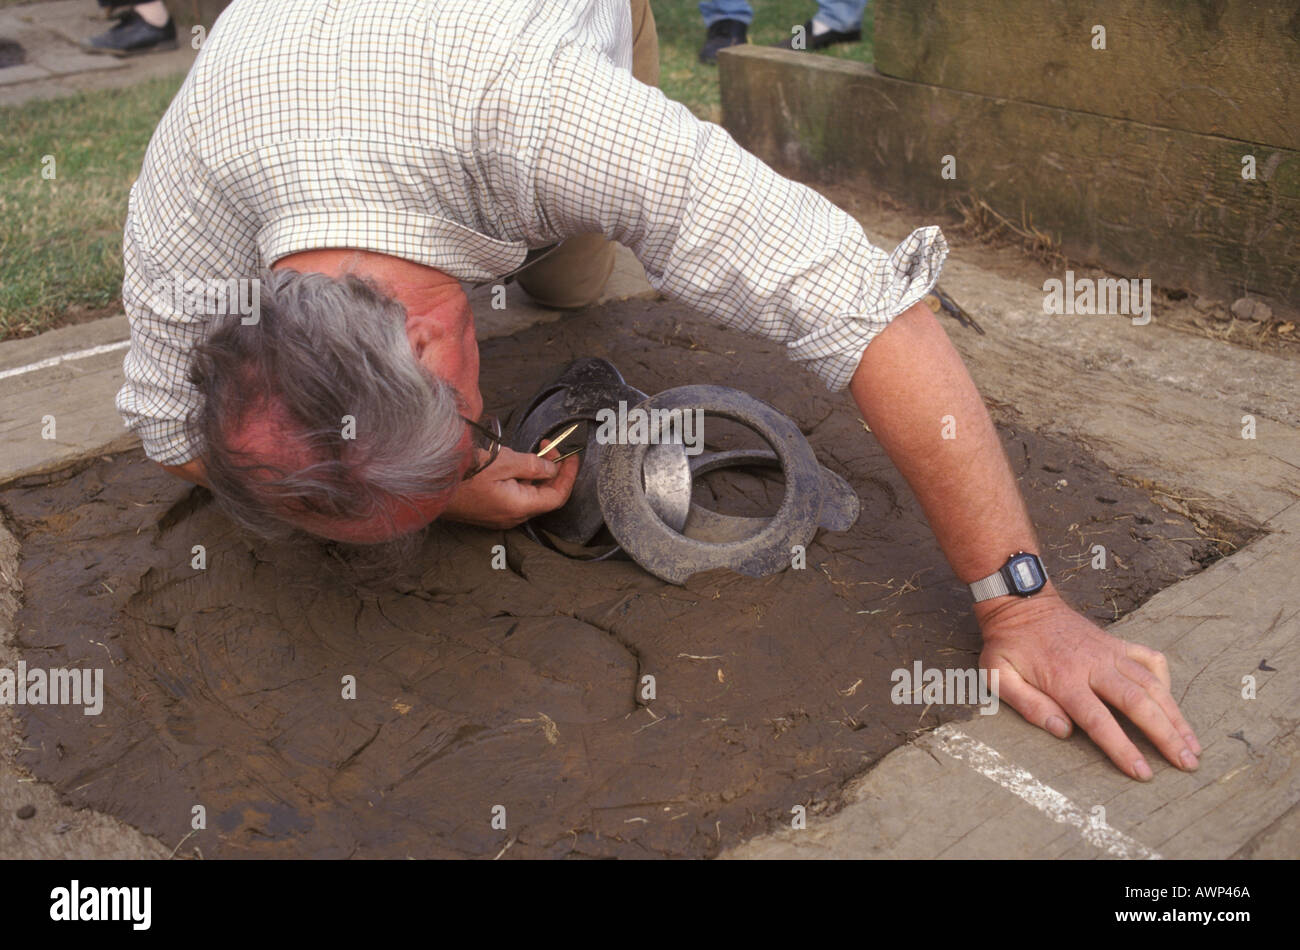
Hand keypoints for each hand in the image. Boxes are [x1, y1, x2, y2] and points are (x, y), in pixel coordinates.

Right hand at [440, 443, 578, 528]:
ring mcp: (500, 516)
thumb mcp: (504, 462)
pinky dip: (521, 480)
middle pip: (545, 496)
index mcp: (520, 506)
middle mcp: (513, 516)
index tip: (571, 455)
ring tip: (531, 452)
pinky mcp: (490, 511)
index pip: (557, 496)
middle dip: (553, 472)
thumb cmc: (464, 474)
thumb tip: (552, 468)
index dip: (568, 475)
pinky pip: (515, 497)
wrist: (431, 484)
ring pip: (529, 496)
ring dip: (536, 475)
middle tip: (549, 447)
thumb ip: (533, 465)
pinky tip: (514, 464)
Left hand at [976, 589, 1201, 780]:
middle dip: (1167, 735)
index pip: (1099, 720)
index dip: (1122, 748)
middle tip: (1188, 763)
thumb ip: (1027, 704)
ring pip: (1152, 684)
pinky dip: (1165, 680)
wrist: (1021, 602)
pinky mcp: (1117, 643)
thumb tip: (1063, 731)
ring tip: (1193, 744)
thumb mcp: (998, 674)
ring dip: (1175, 715)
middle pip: (1139, 703)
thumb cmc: (1008, 644)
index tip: (1143, 772)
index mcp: (1064, 679)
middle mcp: (1094, 665)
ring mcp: (1110, 652)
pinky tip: (1172, 703)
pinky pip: (1150, 659)